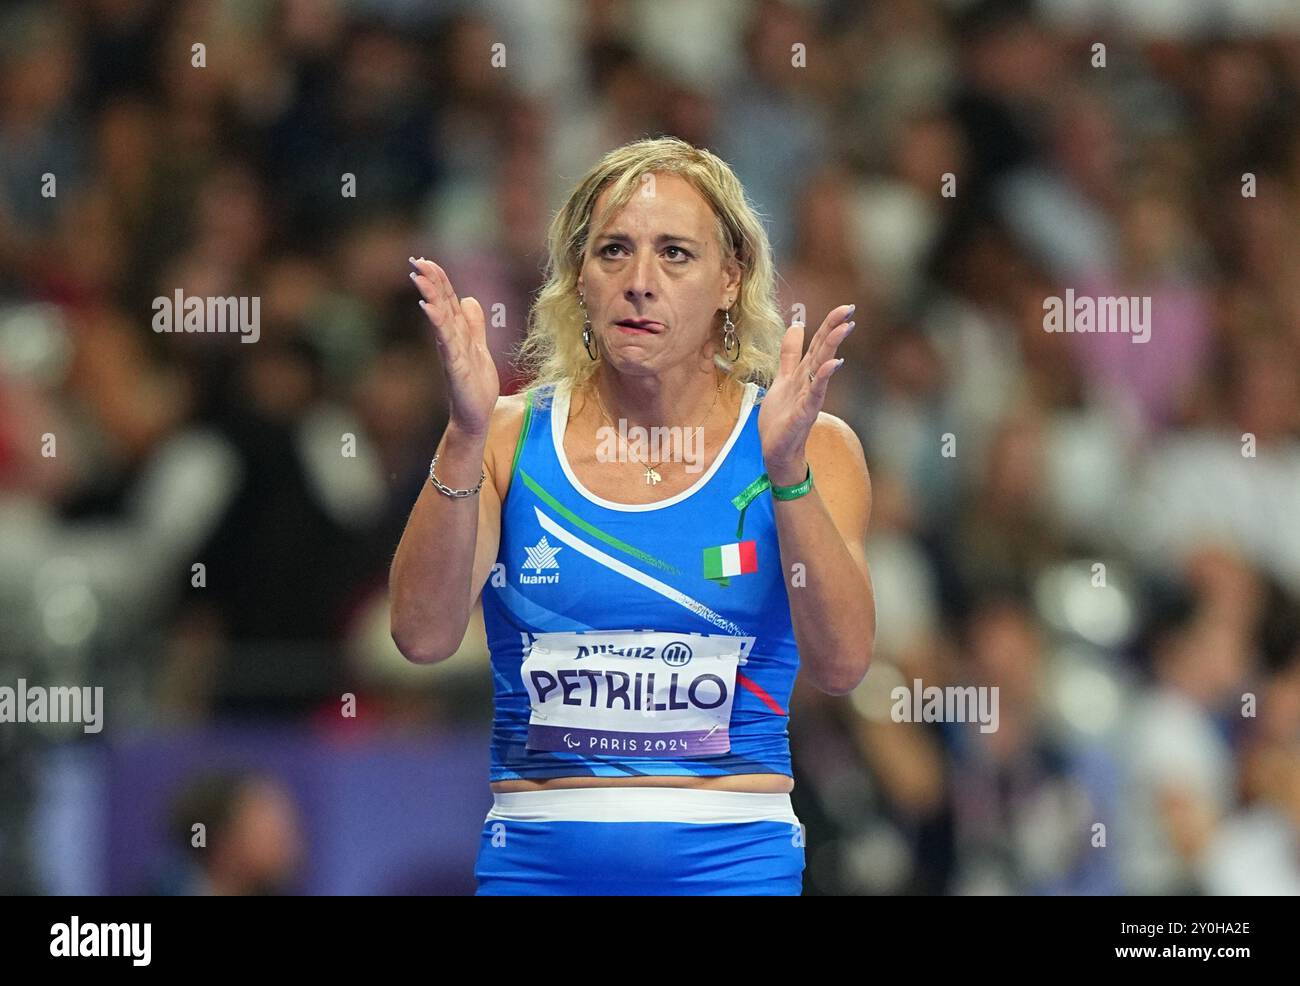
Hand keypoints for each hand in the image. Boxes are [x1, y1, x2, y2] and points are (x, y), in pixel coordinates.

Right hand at [409, 257, 499, 437]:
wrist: (475, 415)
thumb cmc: (475, 384)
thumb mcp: (478, 346)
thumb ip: (473, 324)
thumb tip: (469, 299)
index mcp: (457, 333)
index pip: (447, 301)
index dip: (439, 281)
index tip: (427, 261)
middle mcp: (450, 339)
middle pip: (440, 305)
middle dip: (430, 282)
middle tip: (416, 261)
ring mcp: (451, 351)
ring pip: (440, 318)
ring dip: (430, 296)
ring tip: (419, 277)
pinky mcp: (456, 365)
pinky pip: (446, 340)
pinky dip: (438, 323)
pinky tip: (430, 308)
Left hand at [758, 304, 854, 483]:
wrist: (777, 450)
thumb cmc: (781, 417)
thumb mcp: (783, 379)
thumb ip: (790, 354)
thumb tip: (796, 326)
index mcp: (805, 373)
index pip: (819, 343)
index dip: (829, 324)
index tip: (845, 306)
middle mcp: (811, 382)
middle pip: (823, 350)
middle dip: (835, 328)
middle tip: (849, 309)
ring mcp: (809, 397)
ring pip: (822, 368)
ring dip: (832, 347)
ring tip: (844, 328)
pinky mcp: (803, 413)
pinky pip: (815, 393)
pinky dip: (823, 378)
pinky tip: (832, 364)